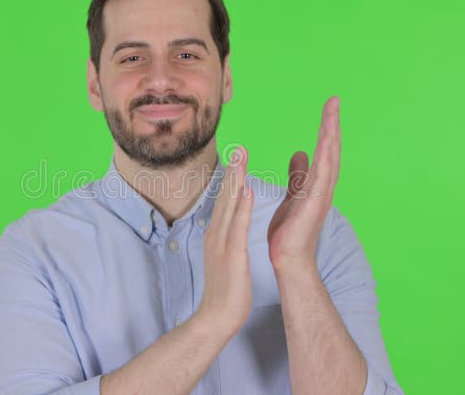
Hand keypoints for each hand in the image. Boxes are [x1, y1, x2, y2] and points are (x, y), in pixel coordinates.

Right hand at [195, 145, 253, 335]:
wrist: (215, 318)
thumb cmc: (225, 291)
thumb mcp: (224, 258)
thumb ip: (226, 239)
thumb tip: (230, 226)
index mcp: (217, 234)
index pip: (225, 201)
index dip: (231, 178)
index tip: (237, 158)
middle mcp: (216, 234)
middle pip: (225, 197)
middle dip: (232, 172)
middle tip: (239, 147)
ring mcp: (222, 243)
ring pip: (229, 206)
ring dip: (236, 181)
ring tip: (242, 158)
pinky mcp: (232, 255)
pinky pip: (238, 227)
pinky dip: (243, 207)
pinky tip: (248, 190)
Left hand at [268, 96, 341, 271]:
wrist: (288, 258)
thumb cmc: (290, 231)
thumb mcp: (293, 195)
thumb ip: (298, 175)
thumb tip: (301, 152)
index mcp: (316, 183)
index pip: (324, 150)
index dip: (327, 128)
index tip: (329, 106)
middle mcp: (322, 187)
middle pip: (330, 150)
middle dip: (332, 125)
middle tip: (334, 100)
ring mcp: (320, 196)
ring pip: (328, 161)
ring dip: (330, 137)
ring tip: (332, 114)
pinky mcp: (313, 206)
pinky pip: (319, 178)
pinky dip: (323, 160)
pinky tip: (324, 144)